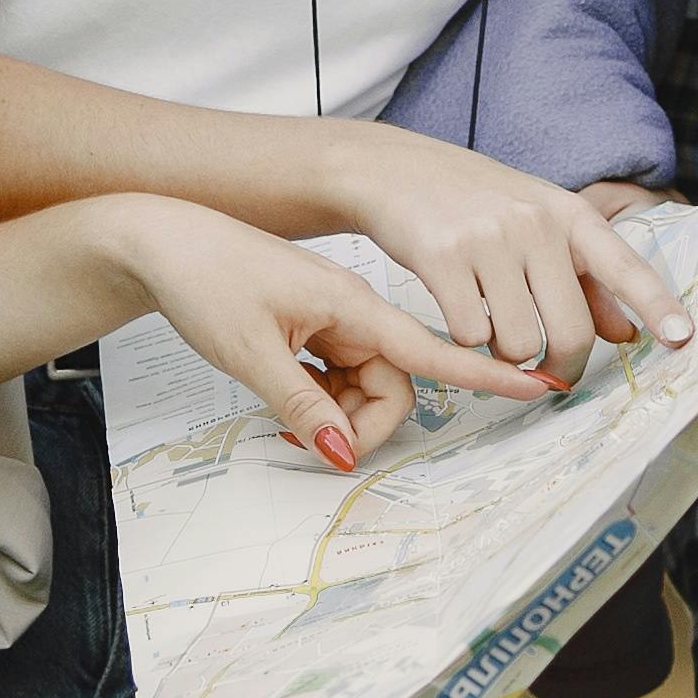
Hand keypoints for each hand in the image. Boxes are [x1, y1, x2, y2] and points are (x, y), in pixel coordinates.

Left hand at [114, 206, 549, 468]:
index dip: (485, 374)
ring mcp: (333, 324)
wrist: (160, 242)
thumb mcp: (249, 352)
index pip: (433, 348)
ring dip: (332, 414)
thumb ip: (303, 406)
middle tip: (303, 437)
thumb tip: (343, 455)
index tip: (537, 385)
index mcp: (351, 305)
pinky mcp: (312, 332)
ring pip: (362, 390)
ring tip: (280, 412)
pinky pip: (335, 381)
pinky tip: (280, 394)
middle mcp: (353, 314)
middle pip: (392, 387)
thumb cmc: (205, 279)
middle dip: (360, 424)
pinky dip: (316, 400)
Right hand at [327, 124, 690, 389]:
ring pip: (517, 342)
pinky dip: (465, 340)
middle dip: (559, 367)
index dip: (657, 305)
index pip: (624, 265)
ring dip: (504, 353)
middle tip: (549, 375)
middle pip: (570, 332)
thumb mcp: (536, 225)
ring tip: (489, 321)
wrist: (392, 169)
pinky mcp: (442, 257)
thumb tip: (626, 333)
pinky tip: (455, 308)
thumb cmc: (473, 203)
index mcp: (568, 213)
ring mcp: (489, 238)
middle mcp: (535, 223)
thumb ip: (583, 278)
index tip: (684, 339)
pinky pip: (470, 335)